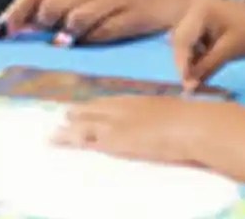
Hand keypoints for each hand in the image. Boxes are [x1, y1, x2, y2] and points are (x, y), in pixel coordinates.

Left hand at [0, 0, 221, 44]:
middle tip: (46, 39)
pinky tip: (99, 37)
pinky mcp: (132, 11)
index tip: (0, 34)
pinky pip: (99, 34)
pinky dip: (93, 40)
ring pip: (72, 23)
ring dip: (69, 37)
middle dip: (43, 29)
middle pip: (49, 9)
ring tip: (77, 39)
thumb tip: (22, 25)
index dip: (14, 14)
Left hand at [54, 96, 231, 164]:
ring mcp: (115, 124)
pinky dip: (71, 142)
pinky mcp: (113, 141)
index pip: (108, 102)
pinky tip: (60, 143)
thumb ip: (162, 114)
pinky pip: (86, 141)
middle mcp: (122, 109)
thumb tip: (165, 119)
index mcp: (137, 100)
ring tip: (52, 135)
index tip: (81, 107)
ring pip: (82, 125)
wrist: (192, 125)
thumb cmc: (192, 119)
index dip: (93, 106)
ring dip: (67, 130)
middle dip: (75, 114)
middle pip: (91, 111)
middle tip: (60, 116)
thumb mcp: (172, 111)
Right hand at [172, 0, 244, 90]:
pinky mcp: (204, 23)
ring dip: (189, 61)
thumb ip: (204, 68)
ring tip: (196, 79)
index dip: (181, 64)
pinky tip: (203, 69)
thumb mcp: (228, 52)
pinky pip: (193, 42)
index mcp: (199, 10)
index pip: (181, 39)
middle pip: (179, 40)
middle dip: (183, 63)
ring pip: (184, 43)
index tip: (184, 86)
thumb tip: (187, 88)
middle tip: (189, 86)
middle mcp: (194, 8)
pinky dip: (197, 56)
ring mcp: (198, 14)